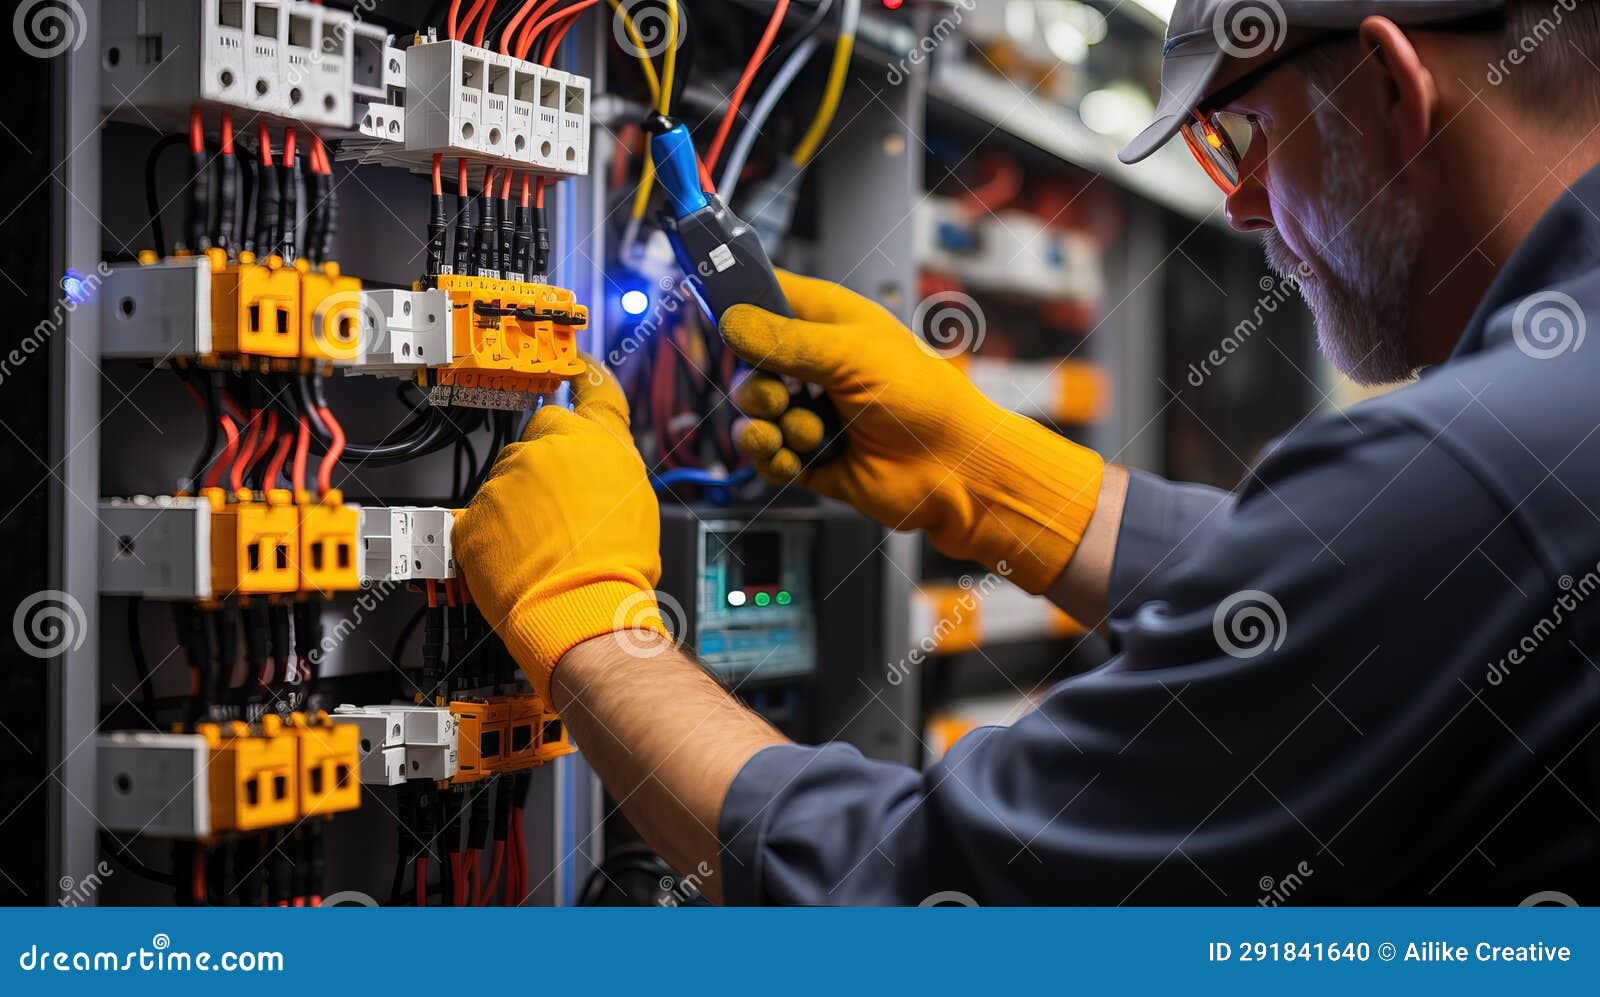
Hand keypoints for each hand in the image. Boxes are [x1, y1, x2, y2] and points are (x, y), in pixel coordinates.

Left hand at [454, 359, 667, 701]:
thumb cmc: (617, 566)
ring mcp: (507, 477)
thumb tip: (595, 465)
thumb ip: (610, 467)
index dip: (584, 373)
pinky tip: (515, 560)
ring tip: (541, 548)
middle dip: (543, 471)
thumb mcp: (636, 501)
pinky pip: (476, 518)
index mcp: (599, 441)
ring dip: (515, 507)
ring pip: (504, 482)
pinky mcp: (473, 512)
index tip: (576, 365)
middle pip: (537, 443)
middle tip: (561, 515)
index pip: (593, 390)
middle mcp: (550, 446)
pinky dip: (490, 538)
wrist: (581, 608)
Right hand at [721, 271, 1104, 593]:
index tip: (721, 318)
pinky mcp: (810, 458)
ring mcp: (812, 412)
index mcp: (828, 323)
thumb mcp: (851, 354)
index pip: (768, 297)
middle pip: (749, 366)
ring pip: (753, 414)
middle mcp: (816, 365)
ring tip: (805, 435)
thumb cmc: (923, 400)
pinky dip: (775, 460)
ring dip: (769, 428)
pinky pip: (766, 457)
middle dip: (757, 387)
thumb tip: (732, 320)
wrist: (952, 469)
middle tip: (783, 397)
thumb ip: (785, 339)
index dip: (740, 305)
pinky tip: (799, 459)